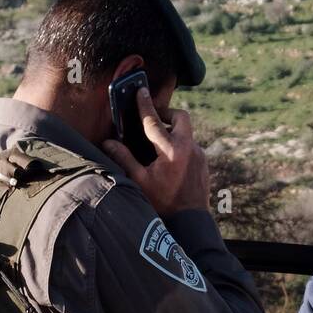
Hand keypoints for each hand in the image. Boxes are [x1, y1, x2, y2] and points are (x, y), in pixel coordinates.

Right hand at [102, 87, 209, 215]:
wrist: (191, 222)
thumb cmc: (163, 204)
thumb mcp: (140, 181)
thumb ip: (124, 158)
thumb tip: (108, 142)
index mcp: (172, 150)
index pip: (154, 121)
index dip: (145, 105)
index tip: (140, 90)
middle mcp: (190, 148)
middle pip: (181, 117)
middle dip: (167, 113)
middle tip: (153, 117)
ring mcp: (200, 155)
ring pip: (187, 132)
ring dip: (173, 130)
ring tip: (157, 141)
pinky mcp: (204, 163)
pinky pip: (191, 146)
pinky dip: (180, 145)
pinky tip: (169, 159)